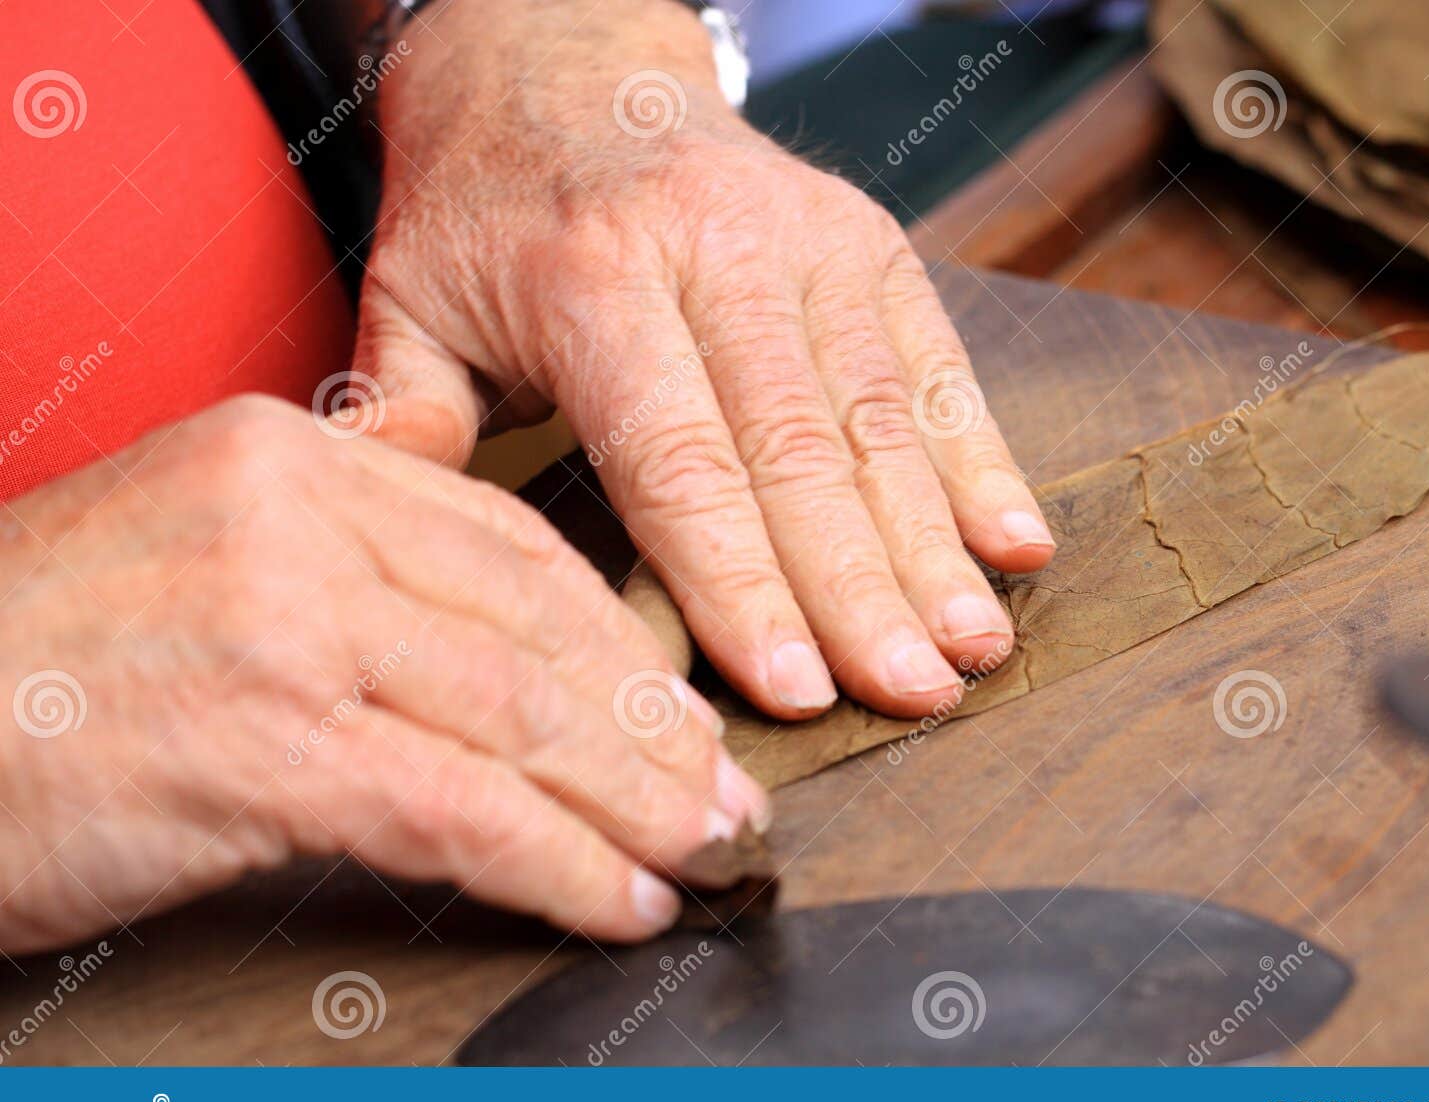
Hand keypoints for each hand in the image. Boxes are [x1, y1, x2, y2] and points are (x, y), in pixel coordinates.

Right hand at [0, 396, 767, 953]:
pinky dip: (560, 863)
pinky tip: (616, 899)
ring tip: (701, 852)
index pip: (509, 544)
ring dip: (634, 799)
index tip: (678, 707)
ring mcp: (275, 619)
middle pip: (538, 623)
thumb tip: (496, 675)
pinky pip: (459, 807)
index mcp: (288, 458)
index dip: (617, 640)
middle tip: (724, 793)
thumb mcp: (195, 572)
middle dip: (652, 724)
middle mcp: (292, 516)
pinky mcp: (254, 738)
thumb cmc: (24, 668)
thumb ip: (341, 587)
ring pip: (519, 715)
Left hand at [355, 0, 1055, 720]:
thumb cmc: (487, 206)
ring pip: (879, 415)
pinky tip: (1016, 544)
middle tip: (910, 698)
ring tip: (971, 652)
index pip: (680, 460)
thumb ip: (408, 420)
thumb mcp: (410, 296)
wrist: (566, 60)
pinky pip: (933, 362)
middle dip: (862, 589)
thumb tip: (400, 555)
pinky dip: (981, 457)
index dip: (743, 583)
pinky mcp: (869, 238)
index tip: (792, 691)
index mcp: (595, 277)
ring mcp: (809, 237)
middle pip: (799, 450)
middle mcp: (717, 247)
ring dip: (934, 543)